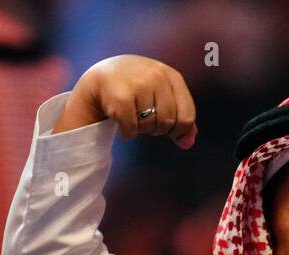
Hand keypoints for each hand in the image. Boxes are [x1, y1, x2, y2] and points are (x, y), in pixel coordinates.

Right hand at [54, 55, 196, 145]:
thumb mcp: (163, 97)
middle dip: (157, 128)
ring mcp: (138, 84)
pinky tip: (120, 119)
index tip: (167, 127)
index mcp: (172, 76)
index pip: (187, 116)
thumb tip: (187, 143)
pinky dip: (127, 132)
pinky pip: (132, 130)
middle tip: (144, 119)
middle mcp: (157, 75)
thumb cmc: (137, 90)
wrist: (101, 78)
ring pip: (150, 126)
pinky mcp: (120, 97)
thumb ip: (180, 119)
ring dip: (141, 129)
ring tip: (132, 114)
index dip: (178, 130)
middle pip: (168, 122)